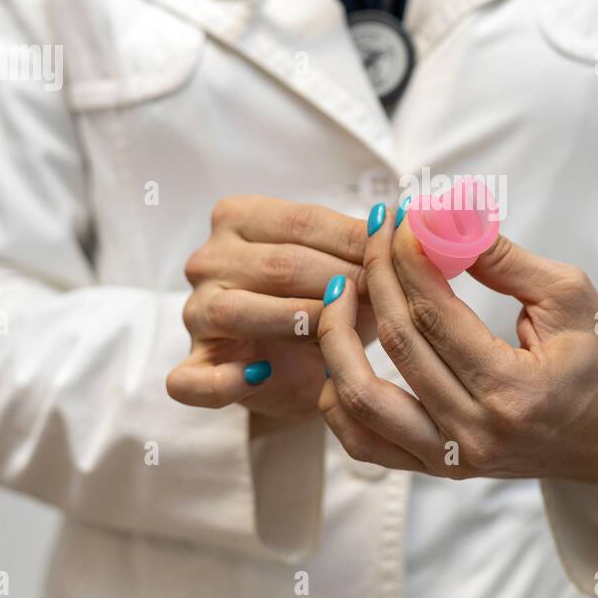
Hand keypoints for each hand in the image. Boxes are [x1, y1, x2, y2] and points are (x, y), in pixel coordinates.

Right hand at [167, 196, 375, 434]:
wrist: (306, 366)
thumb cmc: (327, 303)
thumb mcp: (348, 268)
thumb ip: (366, 245)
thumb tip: (405, 221)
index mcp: (240, 217)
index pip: (302, 222)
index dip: (355, 241)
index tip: (397, 256)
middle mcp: (209, 260)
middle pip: (276, 265)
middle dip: (337, 282)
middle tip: (383, 299)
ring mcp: (195, 314)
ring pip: (234, 311)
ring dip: (291, 321)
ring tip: (335, 332)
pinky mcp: (191, 367)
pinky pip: (192, 379)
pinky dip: (222, 380)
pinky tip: (258, 376)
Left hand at [315, 202, 597, 480]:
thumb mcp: (569, 295)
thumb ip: (501, 258)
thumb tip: (441, 220)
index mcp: (514, 391)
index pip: (435, 313)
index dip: (410, 257)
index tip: (402, 218)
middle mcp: (475, 434)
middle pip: (399, 343)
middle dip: (379, 275)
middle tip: (378, 233)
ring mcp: (452, 459)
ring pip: (361, 399)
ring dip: (337, 337)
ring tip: (343, 288)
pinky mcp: (439, 468)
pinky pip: (364, 441)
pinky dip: (339, 397)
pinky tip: (342, 352)